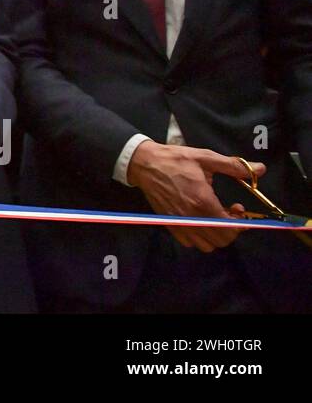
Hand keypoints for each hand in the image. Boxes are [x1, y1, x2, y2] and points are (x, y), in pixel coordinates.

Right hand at [127, 142, 253, 251]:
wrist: (144, 163)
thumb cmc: (175, 159)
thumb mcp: (206, 158)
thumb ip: (234, 166)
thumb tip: (260, 169)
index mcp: (203, 201)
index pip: (230, 227)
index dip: (241, 223)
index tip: (239, 209)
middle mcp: (192, 217)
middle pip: (221, 240)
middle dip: (231, 229)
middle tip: (229, 212)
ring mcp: (180, 223)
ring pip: (207, 245)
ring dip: (216, 235)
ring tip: (215, 218)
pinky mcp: (170, 225)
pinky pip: (190, 243)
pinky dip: (199, 237)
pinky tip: (200, 221)